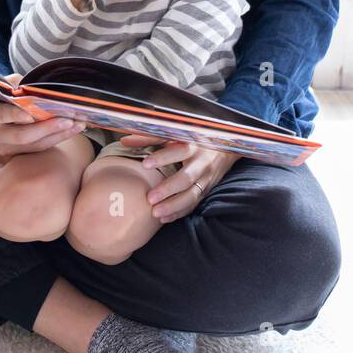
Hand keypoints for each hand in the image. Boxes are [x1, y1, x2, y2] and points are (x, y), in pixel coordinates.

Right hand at [0, 72, 85, 160]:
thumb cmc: (5, 91)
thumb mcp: (8, 83)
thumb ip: (19, 85)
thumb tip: (38, 90)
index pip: (2, 114)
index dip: (17, 115)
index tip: (32, 114)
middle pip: (22, 135)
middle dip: (47, 127)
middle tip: (68, 119)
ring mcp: (6, 147)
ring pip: (35, 145)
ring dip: (59, 134)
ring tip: (78, 123)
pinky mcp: (19, 154)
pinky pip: (41, 148)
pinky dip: (59, 137)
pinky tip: (75, 128)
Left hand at [119, 133, 242, 222]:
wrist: (227, 148)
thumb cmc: (194, 139)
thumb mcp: (176, 134)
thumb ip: (151, 137)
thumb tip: (125, 140)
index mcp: (193, 145)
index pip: (178, 150)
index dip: (163, 157)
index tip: (145, 164)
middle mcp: (201, 163)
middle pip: (186, 178)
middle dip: (168, 189)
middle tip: (150, 198)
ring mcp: (205, 179)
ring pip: (192, 195)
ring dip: (173, 206)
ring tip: (155, 213)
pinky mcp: (206, 191)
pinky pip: (194, 204)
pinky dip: (179, 212)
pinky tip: (164, 218)